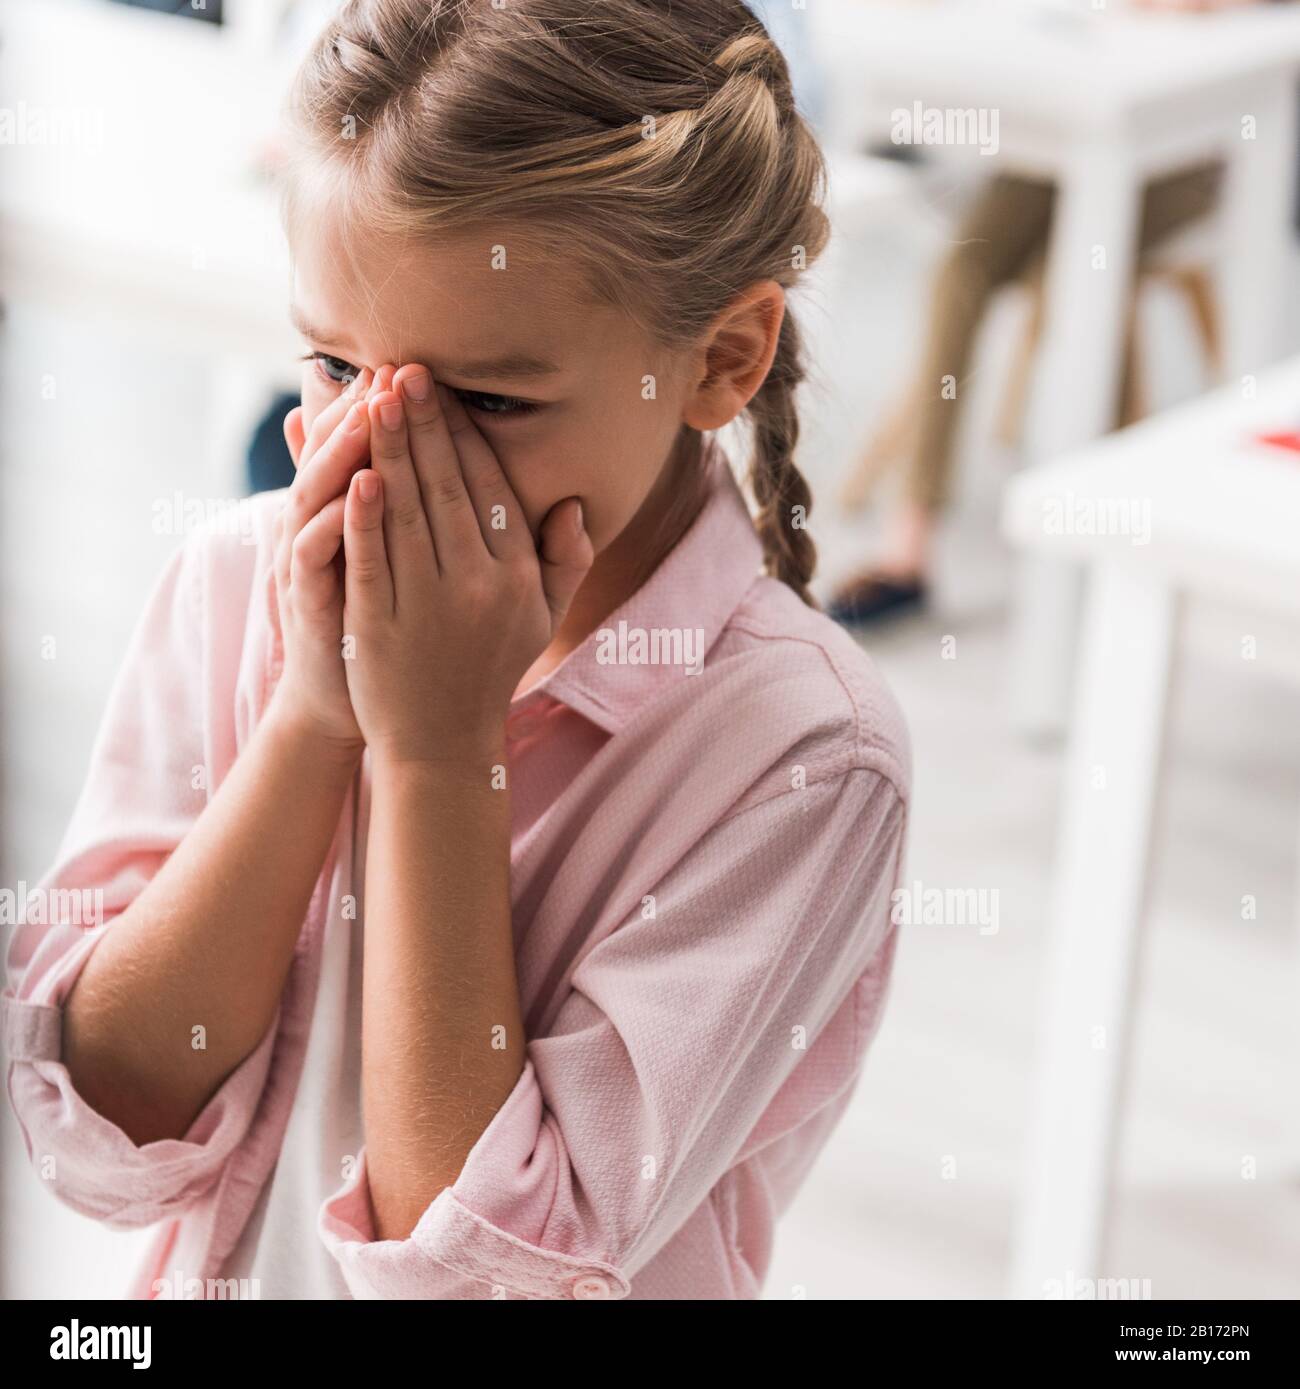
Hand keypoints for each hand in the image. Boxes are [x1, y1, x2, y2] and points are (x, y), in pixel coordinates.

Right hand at [267, 367, 381, 755]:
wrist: (347, 705)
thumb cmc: (382, 630)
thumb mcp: (396, 564)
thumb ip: (410, 512)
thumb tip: (426, 460)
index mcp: (347, 514)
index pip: (361, 445)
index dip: (387, 408)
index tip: (419, 369)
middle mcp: (321, 528)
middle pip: (336, 456)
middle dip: (367, 411)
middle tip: (395, 369)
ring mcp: (309, 563)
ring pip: (317, 490)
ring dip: (344, 449)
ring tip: (373, 411)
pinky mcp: (308, 600)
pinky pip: (315, 551)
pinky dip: (335, 519)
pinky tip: (359, 490)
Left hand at [338, 363, 593, 768]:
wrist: (442, 743)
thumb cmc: (491, 670)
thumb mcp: (544, 620)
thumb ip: (566, 561)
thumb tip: (571, 503)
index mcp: (518, 575)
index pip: (489, 488)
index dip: (463, 435)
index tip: (443, 390)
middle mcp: (479, 585)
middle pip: (447, 487)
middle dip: (423, 423)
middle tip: (404, 367)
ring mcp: (428, 606)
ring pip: (407, 513)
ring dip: (389, 450)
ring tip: (374, 396)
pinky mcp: (380, 628)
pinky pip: (372, 562)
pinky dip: (363, 517)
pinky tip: (357, 473)